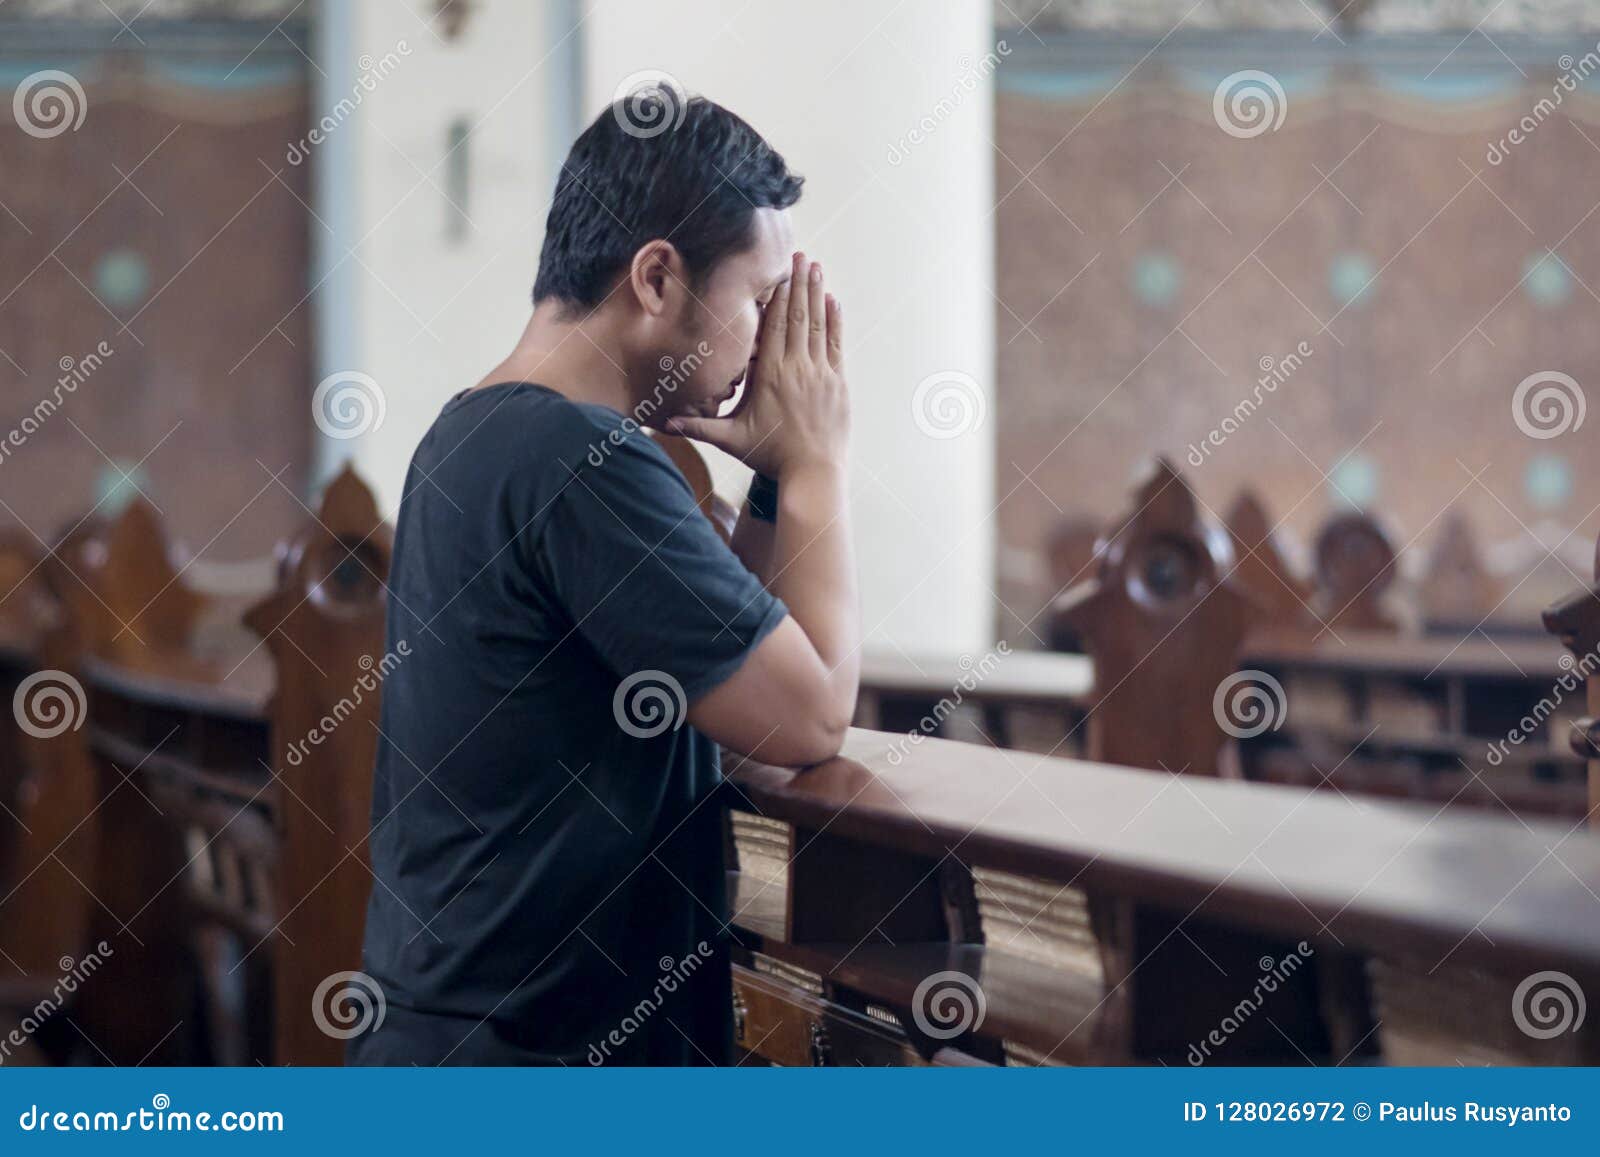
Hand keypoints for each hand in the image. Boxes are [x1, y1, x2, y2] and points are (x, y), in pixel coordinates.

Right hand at [667, 251, 847, 477]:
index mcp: (771, 376)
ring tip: (816, 267)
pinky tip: (833, 301)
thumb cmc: (772, 458)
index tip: (778, 272)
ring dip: (817, 294)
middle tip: (801, 255)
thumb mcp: (732, 441)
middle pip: (798, 317)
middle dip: (799, 284)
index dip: (778, 297)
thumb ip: (699, 427)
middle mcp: (798, 369)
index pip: (775, 327)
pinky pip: (836, 344)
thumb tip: (663, 424)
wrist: (814, 474)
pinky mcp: (838, 384)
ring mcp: (821, 375)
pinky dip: (834, 321)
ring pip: (819, 325)